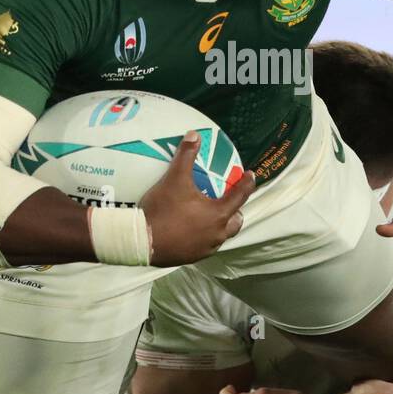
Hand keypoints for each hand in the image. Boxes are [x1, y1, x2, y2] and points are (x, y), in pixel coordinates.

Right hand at [141, 131, 255, 265]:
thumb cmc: (163, 209)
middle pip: (235, 222)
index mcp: (218, 214)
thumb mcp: (175, 178)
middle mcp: (216, 234)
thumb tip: (194, 135)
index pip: (240, 196)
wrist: (141, 240)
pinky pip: (205, 247)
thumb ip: (186, 155)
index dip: (247, 184)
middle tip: (230, 202)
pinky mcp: (191, 258)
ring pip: (220, 237)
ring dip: (220, 226)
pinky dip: (204, 237)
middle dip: (236, 212)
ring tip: (211, 217)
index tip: (251, 175)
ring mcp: (204, 248)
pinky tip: (193, 231)